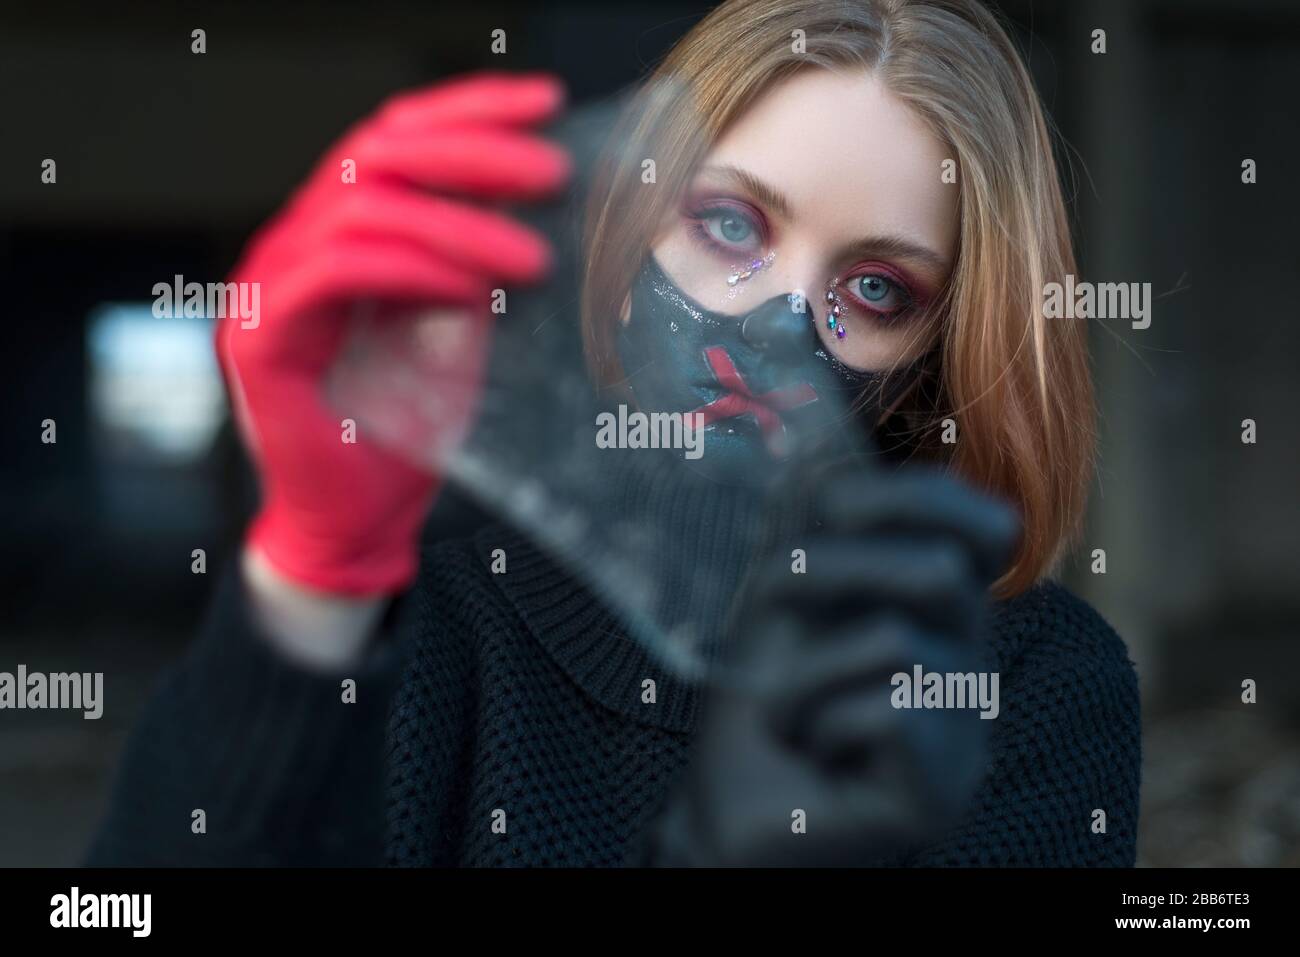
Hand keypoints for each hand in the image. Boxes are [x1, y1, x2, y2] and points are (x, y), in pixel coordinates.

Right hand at [218, 72, 570, 595]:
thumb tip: (526, 185)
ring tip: (534, 262)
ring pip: (360, 206)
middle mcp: (292, 245)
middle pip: (375, 152)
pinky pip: (338, 269)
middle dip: (473, 152)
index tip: (545, 105)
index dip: (467, 110)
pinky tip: (474, 290)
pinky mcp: (261, 336)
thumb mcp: (456, 323)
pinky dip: (413, 268)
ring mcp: (268, 286)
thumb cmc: (406, 430)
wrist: (359, 523)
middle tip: (551, 173)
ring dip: (458, 225)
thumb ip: (471, 256)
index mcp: (333, 233)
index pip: (391, 138)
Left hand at [648, 466, 1019, 865]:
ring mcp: (969, 732)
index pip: (985, 523)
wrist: (725, 808)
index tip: (825, 509)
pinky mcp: (948, 792)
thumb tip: (827, 418)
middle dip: (825, 574)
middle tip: (769, 610)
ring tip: (784, 708)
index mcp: (943, 610)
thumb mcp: (787, 586)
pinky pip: (889, 712)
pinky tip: (813, 750)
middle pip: (938, 569)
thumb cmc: (759, 692)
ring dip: (801, 670)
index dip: (909, 498)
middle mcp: (973, 664)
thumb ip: (824, 513)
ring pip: (896, 642)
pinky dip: (820, 722)